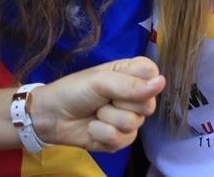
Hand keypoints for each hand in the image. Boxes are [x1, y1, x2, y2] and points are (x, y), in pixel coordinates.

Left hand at [28, 56, 164, 151]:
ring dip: (106, 118)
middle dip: (119, 102)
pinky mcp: (121, 140)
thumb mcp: (100, 82)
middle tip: (102, 98)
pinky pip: (122, 139)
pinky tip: (93, 127)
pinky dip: (102, 133)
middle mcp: (134, 97)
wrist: (52, 116)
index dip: (140, 80)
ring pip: (133, 123)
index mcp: (131, 74)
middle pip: (148, 104)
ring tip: (95, 112)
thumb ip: (131, 85)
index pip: (153, 73)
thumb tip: (161, 82)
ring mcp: (129, 120)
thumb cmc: (74, 91)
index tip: (119, 80)